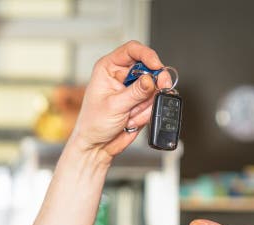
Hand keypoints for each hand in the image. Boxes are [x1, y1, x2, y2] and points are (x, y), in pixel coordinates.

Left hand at [71, 41, 167, 160]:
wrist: (96, 146)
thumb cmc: (93, 125)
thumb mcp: (114, 106)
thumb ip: (135, 92)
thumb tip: (151, 79)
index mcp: (108, 68)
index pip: (132, 50)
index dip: (147, 55)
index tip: (157, 66)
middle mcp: (121, 75)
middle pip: (149, 67)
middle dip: (154, 82)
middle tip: (160, 89)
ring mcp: (132, 89)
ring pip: (154, 87)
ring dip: (145, 104)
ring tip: (129, 115)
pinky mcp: (140, 102)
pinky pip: (154, 101)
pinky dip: (146, 112)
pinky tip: (132, 120)